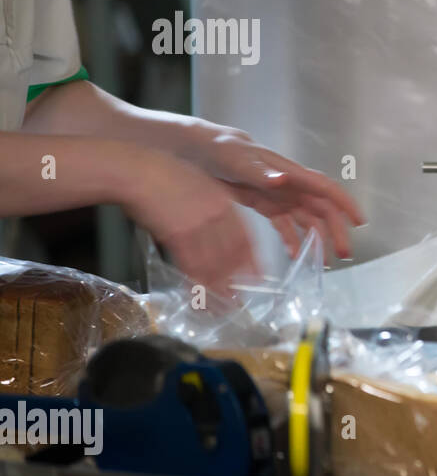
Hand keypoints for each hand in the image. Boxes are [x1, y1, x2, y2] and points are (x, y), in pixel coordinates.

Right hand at [121, 152, 259, 297]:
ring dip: (219, 287)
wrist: (139, 171)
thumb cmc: (164, 175)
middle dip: (238, 279)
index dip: (252, 262)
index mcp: (225, 203)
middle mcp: (217, 216)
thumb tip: (214, 232)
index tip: (258, 277)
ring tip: (223, 305)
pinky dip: (197, 282)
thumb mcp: (199, 186)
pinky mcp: (177, 234)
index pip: (246, 239)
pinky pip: (191, 264)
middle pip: (233, 254)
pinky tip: (200, 295)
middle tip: (240, 298)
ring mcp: (198, 225)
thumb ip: (211, 208)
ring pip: (214, 262)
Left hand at [184, 128, 364, 259]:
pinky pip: (286, 226)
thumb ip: (260, 171)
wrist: (198, 151)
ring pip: (308, 220)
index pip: (325, 188)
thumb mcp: (238, 158)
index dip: (344, 204)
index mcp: (289, 173)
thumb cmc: (220, 148)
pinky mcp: (267, 206)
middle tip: (344, 254)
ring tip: (324, 262)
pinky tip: (295, 256)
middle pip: (321, 209)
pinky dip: (292, 240)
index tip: (359, 221)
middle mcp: (291, 186)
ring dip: (318, 239)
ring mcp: (280, 197)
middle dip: (335, 231)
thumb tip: (283, 180)